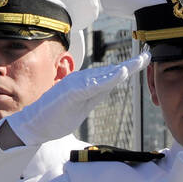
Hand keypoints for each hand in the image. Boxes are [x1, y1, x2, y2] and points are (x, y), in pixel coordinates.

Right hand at [2, 49, 150, 147]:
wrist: (34, 125)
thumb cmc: (56, 116)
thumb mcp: (82, 107)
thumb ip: (95, 95)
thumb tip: (109, 86)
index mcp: (86, 86)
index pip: (111, 76)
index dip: (128, 68)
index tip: (145, 61)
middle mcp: (82, 81)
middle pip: (110, 72)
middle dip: (130, 65)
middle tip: (148, 56)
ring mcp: (75, 85)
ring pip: (103, 76)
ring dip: (121, 69)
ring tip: (138, 63)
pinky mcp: (69, 92)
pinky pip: (91, 85)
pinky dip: (106, 79)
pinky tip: (119, 75)